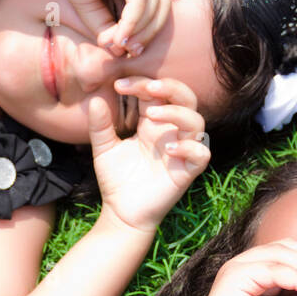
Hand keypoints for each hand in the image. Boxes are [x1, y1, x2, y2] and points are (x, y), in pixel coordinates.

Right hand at [42, 0, 171, 54]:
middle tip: (128, 52)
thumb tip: (120, 52)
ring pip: (153, 9)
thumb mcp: (93, 9)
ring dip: (136, 33)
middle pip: (161, 12)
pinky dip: (130, 23)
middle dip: (146, 36)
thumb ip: (108, 28)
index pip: (158, 11)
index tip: (130, 51)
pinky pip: (140, 3)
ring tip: (117, 45)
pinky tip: (118, 36)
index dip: (147, 34)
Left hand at [89, 78, 210, 232]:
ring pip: (197, 122)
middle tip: (148, 87)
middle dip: (171, 87)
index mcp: (152, 123)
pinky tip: (170, 149)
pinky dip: (190, 147)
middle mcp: (170, 133)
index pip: (157, 92)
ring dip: (177, 113)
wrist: (121, 212)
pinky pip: (201, 154)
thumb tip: (94, 100)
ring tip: (152, 116)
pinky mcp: (186, 172)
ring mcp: (181, 151)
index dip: (142, 83)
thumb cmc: (116, 180)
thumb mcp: (104, 148)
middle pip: (186, 98)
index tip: (118, 85)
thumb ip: (100, 125)